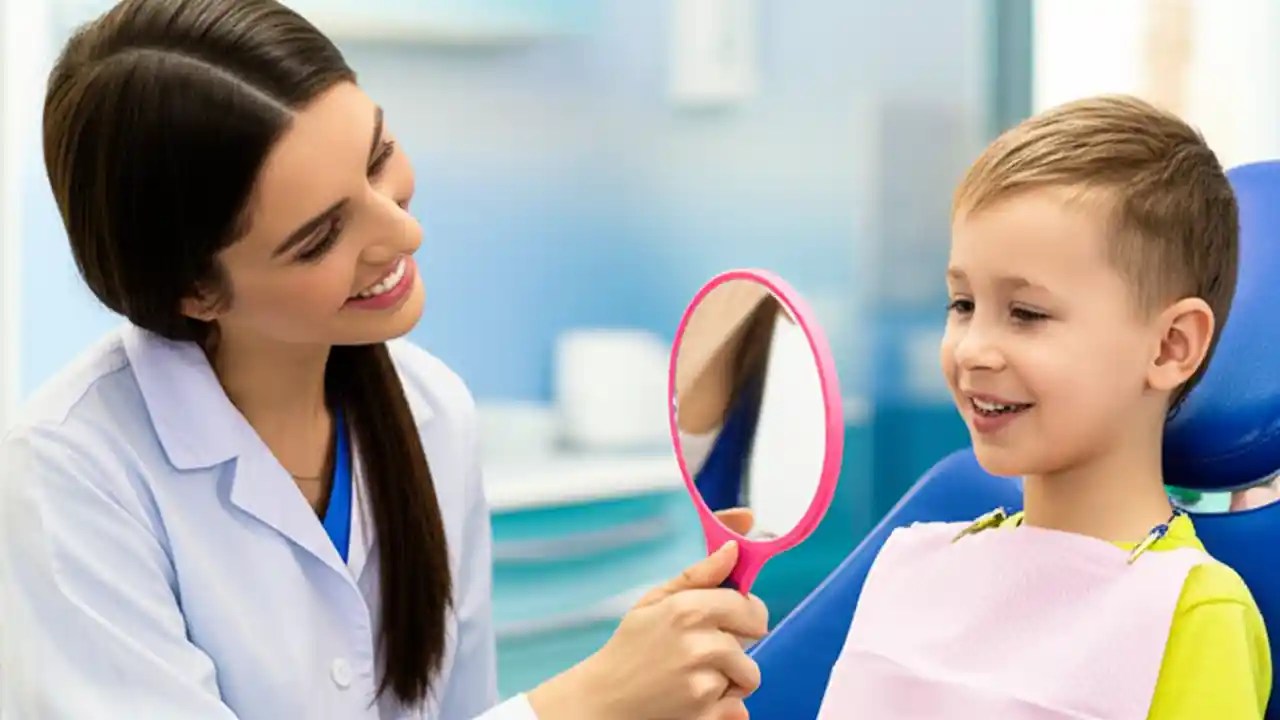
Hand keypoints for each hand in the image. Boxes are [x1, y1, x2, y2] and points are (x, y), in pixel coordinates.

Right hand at [527, 509, 767, 719]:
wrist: (604, 701)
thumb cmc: (630, 648)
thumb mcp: (655, 602)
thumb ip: (699, 575)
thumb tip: (733, 549)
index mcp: (688, 610)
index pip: (750, 608)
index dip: (745, 614)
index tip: (731, 621)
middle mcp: (700, 646)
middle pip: (752, 642)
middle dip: (735, 646)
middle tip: (703, 652)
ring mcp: (704, 685)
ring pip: (748, 676)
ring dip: (729, 678)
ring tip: (694, 677)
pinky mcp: (705, 716)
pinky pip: (739, 708)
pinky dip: (722, 708)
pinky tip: (694, 701)